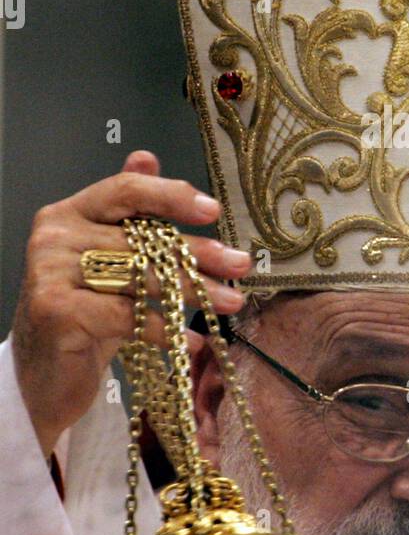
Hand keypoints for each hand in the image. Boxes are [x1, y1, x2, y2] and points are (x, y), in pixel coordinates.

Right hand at [11, 151, 250, 456]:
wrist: (42, 376)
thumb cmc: (83, 314)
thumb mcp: (108, 260)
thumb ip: (126, 212)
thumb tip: (146, 158)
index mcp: (68, 213)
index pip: (126, 190)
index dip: (172, 195)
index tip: (214, 211)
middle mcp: (53, 235)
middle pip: (141, 238)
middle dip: (198, 254)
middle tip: (239, 265)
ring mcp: (50, 273)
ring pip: (140, 277)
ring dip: (193, 292)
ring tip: (230, 303)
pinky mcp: (56, 311)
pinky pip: (127, 315)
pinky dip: (164, 329)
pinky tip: (191, 342)